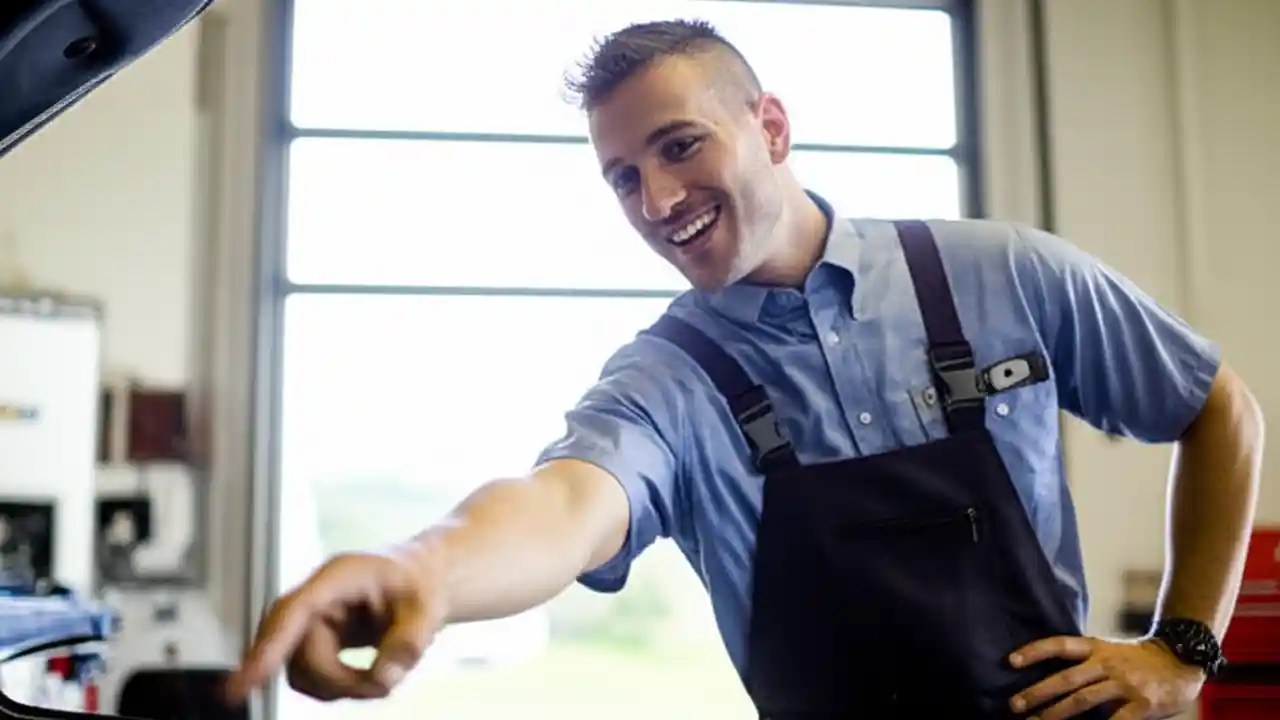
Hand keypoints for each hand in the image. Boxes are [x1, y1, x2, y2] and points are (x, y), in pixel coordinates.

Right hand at [223, 547, 445, 703]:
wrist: (423, 580)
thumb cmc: (422, 585)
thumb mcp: (430, 611)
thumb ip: (408, 645)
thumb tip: (383, 680)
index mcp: (340, 576)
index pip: (294, 611)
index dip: (269, 646)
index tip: (244, 682)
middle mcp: (317, 597)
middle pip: (295, 650)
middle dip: (332, 678)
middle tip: (380, 687)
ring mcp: (312, 619)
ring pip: (299, 668)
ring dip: (336, 685)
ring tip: (381, 681)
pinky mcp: (314, 639)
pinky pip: (309, 673)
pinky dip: (336, 685)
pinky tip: (366, 679)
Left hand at [1007, 635, 1203, 718]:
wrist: (1182, 659)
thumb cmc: (1137, 659)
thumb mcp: (1108, 651)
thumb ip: (1084, 663)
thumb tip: (1049, 680)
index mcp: (1096, 648)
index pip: (1059, 644)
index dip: (1034, 651)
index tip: (1010, 661)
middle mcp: (1107, 663)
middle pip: (1066, 678)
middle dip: (1037, 693)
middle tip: (1014, 705)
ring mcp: (1124, 683)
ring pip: (1083, 699)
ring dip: (1056, 714)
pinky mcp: (1142, 704)